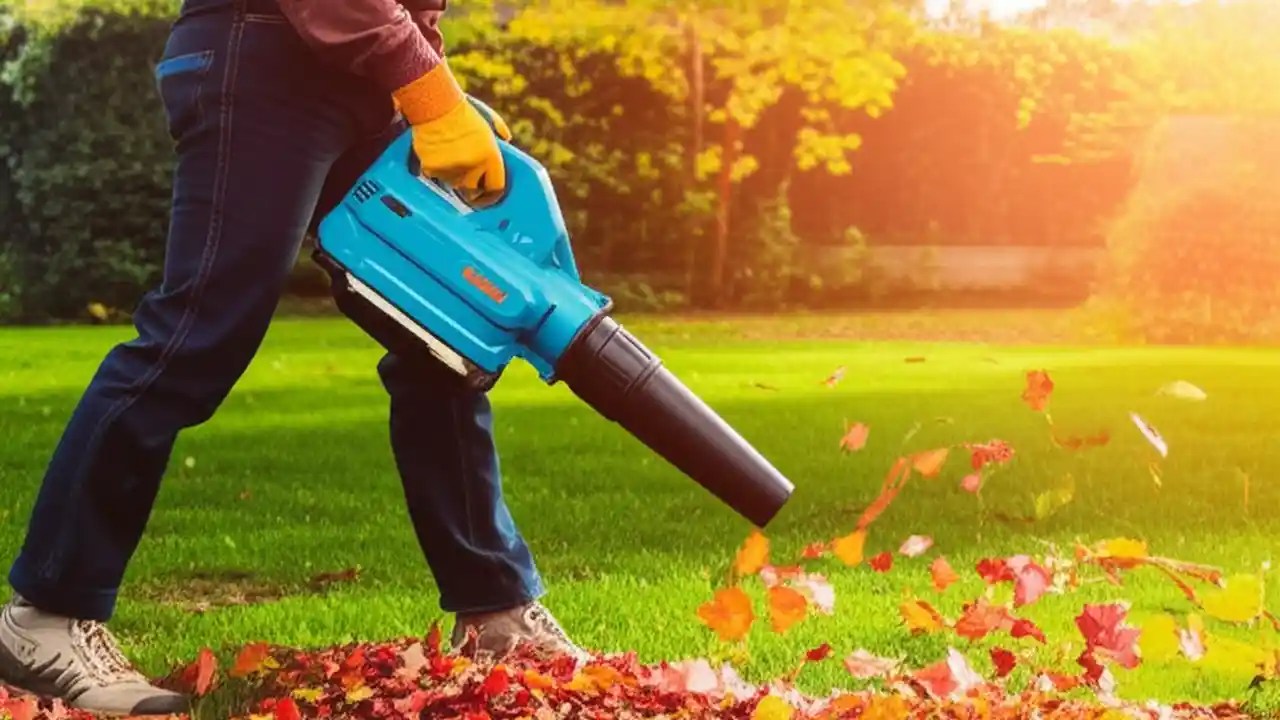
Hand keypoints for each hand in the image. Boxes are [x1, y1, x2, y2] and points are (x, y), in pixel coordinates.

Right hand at [392, 61, 505, 206]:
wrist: (435, 105)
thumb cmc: (462, 111)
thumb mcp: (488, 118)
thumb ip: (500, 132)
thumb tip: (507, 140)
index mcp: (490, 157)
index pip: (496, 188)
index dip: (492, 194)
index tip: (487, 196)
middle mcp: (473, 167)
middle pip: (472, 191)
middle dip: (469, 187)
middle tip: (464, 178)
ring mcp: (452, 170)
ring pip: (452, 184)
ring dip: (451, 176)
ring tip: (449, 155)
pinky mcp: (433, 169)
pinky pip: (435, 176)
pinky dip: (434, 169)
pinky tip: (436, 152)